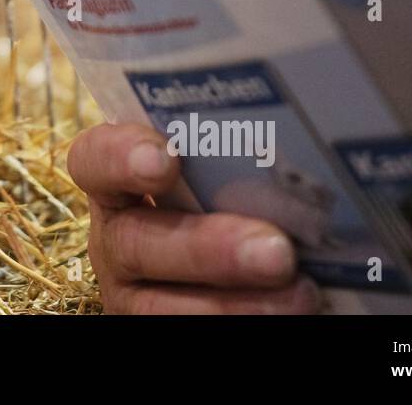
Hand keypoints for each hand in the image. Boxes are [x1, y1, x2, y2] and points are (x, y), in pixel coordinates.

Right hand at [68, 121, 319, 313]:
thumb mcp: (228, 155)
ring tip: (303, 294)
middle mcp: (119, 237)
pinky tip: (298, 314)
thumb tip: (317, 80)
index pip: (94, 159)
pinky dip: (246, 324)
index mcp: (120, 182)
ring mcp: (138, 292)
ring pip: (163, 307)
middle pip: (139, 242)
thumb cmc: (243, 184)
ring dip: (234, 305)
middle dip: (206, 248)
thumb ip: (242, 132)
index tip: (166, 157)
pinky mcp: (162, 324)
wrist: (255, 255)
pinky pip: (190, 331)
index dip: (119, 157)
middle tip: (276, 249)